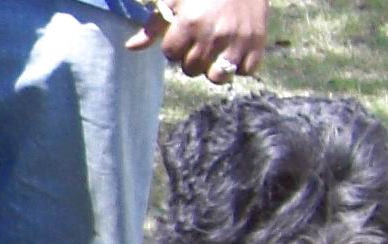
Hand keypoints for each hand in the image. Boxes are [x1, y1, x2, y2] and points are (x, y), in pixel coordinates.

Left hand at [127, 0, 267, 85]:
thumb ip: (154, 25)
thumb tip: (130, 48)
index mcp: (190, 23)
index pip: (170, 54)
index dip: (174, 45)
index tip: (183, 32)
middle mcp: (213, 35)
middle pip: (191, 69)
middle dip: (191, 58)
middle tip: (200, 41)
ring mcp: (237, 40)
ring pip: (217, 77)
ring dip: (214, 68)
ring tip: (216, 52)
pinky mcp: (258, 42)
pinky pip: (246, 71)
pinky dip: (240, 65)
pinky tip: (236, 50)